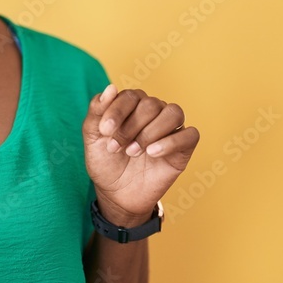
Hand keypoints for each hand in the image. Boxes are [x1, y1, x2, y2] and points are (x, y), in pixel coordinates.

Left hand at [82, 85, 198, 225]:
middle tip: (117, 148)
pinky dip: (171, 142)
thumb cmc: (105, 162)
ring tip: (134, 152)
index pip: (131, 95)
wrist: (116, 194)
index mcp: (132, 105)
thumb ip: (96, 111)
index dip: (117, 111)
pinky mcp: (183, 148)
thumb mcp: (92, 137)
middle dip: (130, 127)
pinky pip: (190, 134)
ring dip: (151, 132)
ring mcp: (170, 129)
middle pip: (150, 104)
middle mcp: (154, 112)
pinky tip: (152, 153)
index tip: (104, 131)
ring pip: (173, 113)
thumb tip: (111, 87)